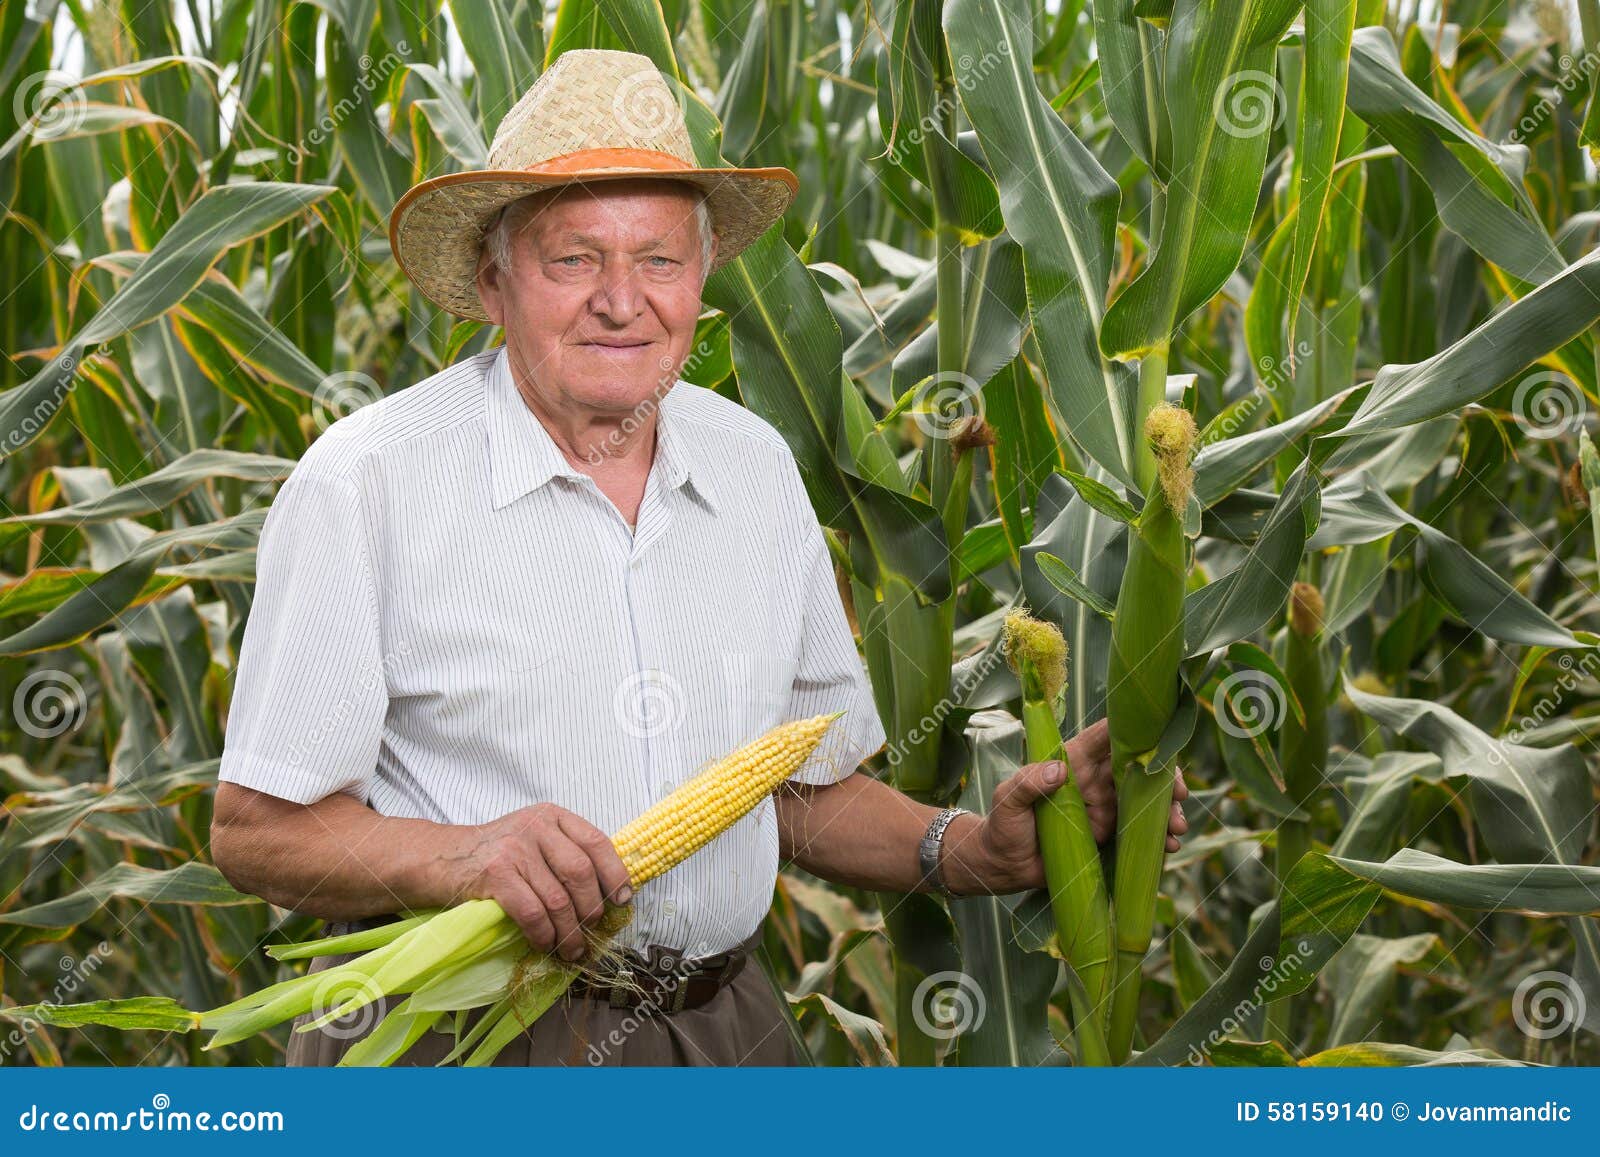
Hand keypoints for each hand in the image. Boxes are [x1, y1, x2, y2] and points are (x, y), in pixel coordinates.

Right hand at [454, 803, 633, 960]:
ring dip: (569, 932)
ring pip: (558, 899)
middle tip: (591, 930)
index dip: (615, 874)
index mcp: (553, 816)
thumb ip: (565, 853)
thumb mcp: (534, 839)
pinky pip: (533, 913)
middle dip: (591, 909)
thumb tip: (607, 893)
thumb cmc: (494, 854)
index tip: (623, 900)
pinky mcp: (496, 875)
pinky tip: (545, 944)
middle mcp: (537, 827)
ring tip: (572, 949)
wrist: (441, 858)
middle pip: (581, 873)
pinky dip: (544, 935)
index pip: (597, 842)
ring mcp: (515, 849)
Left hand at [950, 718, 1191, 893]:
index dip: (1135, 734)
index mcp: (1072, 760)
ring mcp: (1105, 806)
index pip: (1107, 736)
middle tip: (1180, 795)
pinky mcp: (1109, 833)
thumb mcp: (1007, 799)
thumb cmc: (1002, 825)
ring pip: (1146, 799)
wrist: (1004, 867)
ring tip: (1177, 828)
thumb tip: (1060, 770)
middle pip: (1138, 768)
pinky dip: (1159, 835)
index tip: (1160, 744)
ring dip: (1167, 809)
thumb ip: (1028, 782)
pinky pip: (1141, 829)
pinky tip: (1170, 846)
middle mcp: (1094, 779)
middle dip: (1164, 777)